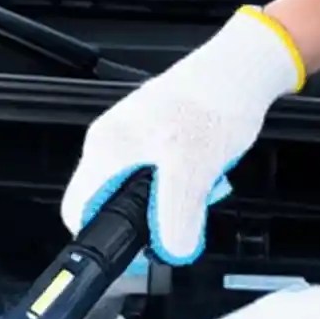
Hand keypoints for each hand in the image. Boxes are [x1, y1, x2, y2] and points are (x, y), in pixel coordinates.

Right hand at [59, 6, 303, 264]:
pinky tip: (200, 175)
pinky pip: (152, 174)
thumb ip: (176, 218)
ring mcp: (128, 136)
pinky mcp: (149, 134)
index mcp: (105, 150)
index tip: (135, 251)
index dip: (103, 239)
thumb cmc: (214, 102)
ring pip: (133, 191)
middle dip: (145, 220)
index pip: (78, 211)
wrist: (242, 67)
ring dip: (167, 202)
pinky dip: (177, 183)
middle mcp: (108, 141)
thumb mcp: (194, 172)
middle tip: (180, 217)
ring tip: (196, 189)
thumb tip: (171, 251)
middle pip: (108, 204)